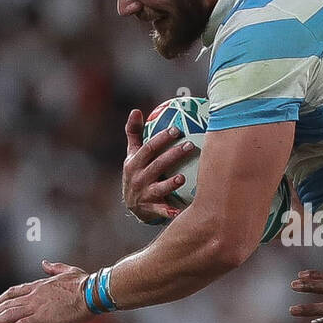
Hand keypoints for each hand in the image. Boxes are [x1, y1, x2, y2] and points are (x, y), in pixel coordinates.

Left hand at [0, 260, 91, 322]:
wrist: (92, 292)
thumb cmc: (85, 282)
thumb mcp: (68, 270)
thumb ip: (54, 267)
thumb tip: (44, 263)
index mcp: (40, 285)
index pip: (14, 292)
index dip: (1, 299)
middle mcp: (34, 296)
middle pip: (7, 304)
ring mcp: (37, 306)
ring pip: (9, 314)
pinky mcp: (42, 318)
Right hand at [123, 108, 196, 223]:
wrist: (133, 205)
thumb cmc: (137, 172)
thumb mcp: (132, 154)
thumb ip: (134, 133)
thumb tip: (136, 110)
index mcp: (134, 163)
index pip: (148, 148)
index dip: (161, 139)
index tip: (176, 129)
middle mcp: (138, 178)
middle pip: (157, 165)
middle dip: (173, 155)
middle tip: (190, 145)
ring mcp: (145, 194)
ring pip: (159, 188)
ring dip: (171, 183)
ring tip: (183, 177)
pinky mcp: (151, 209)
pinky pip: (162, 211)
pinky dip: (170, 211)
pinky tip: (182, 210)